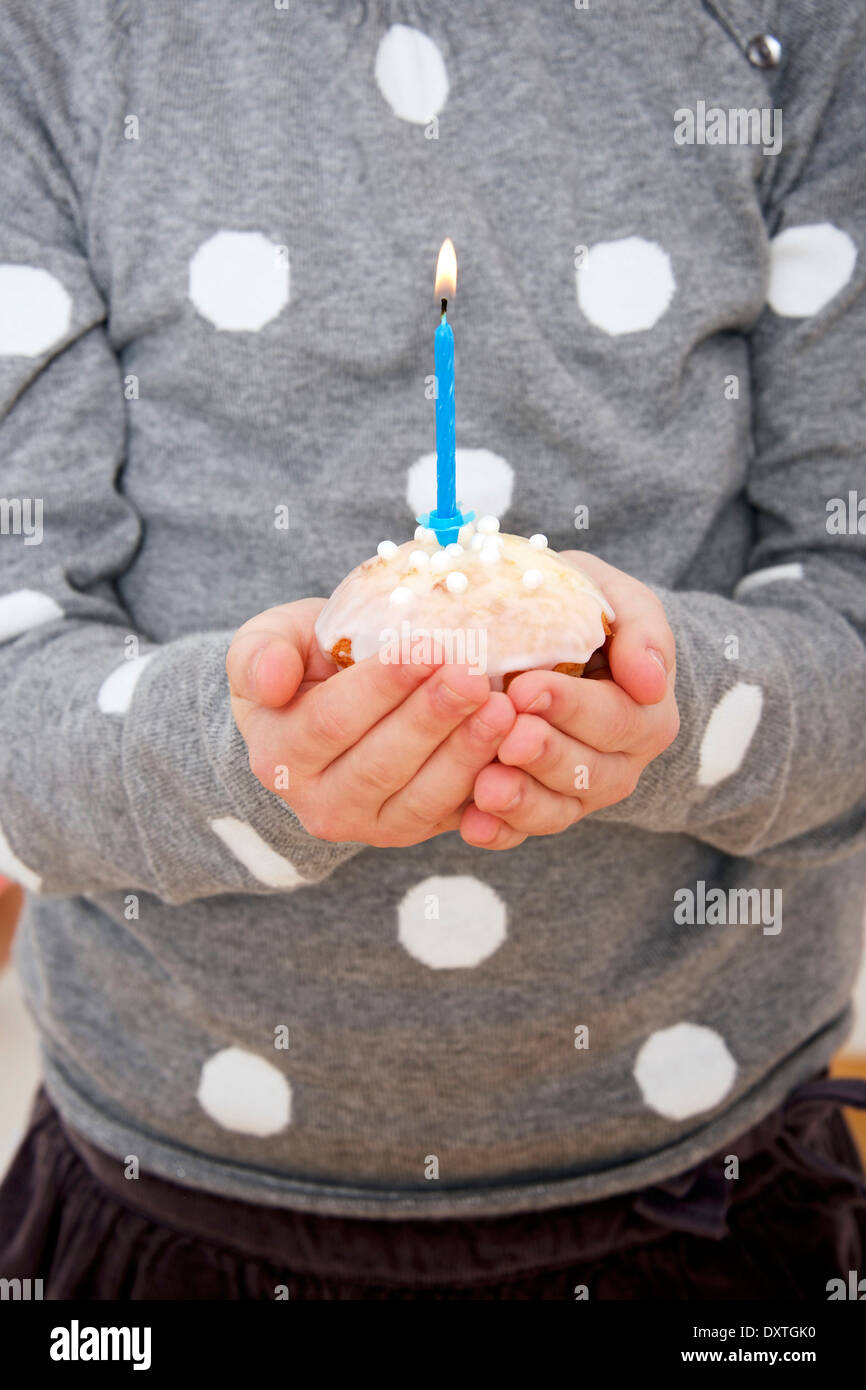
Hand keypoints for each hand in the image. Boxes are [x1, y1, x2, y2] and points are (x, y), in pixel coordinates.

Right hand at [227, 598, 515, 846]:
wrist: (325, 713)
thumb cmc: (303, 665)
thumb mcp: (267, 644)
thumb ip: (259, 654)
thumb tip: (270, 681)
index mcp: (280, 755)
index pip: (333, 721)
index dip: (382, 686)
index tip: (427, 646)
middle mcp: (321, 803)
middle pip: (382, 764)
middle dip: (433, 718)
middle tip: (475, 675)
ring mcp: (371, 826)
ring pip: (423, 797)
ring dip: (467, 753)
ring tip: (503, 708)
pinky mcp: (417, 831)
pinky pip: (455, 816)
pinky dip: (488, 783)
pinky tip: (515, 744)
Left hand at [460, 552, 679, 849]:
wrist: (555, 642)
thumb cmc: (585, 613)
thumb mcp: (621, 602)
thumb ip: (643, 631)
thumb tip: (650, 681)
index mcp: (645, 714)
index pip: (614, 717)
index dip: (570, 706)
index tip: (525, 688)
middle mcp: (618, 763)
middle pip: (587, 771)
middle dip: (545, 754)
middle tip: (507, 735)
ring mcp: (578, 793)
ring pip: (558, 809)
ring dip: (522, 801)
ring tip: (486, 786)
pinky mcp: (540, 810)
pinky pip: (523, 832)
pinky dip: (499, 832)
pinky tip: (472, 825)